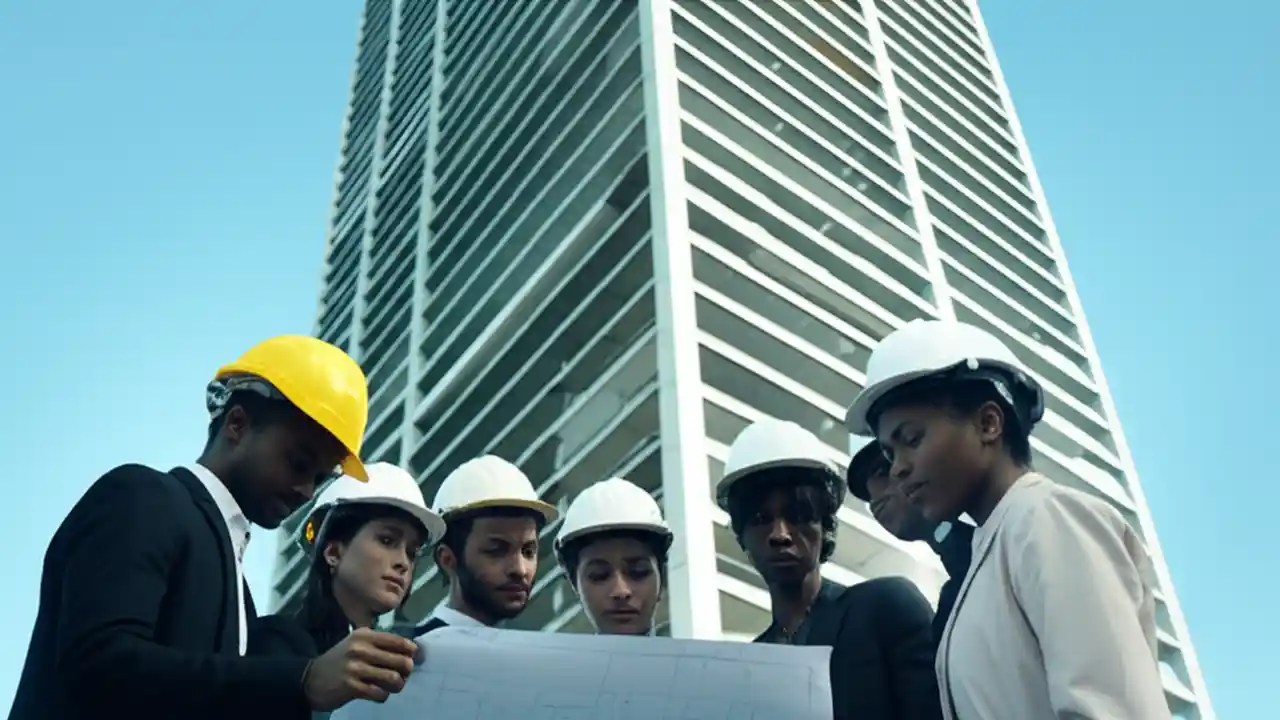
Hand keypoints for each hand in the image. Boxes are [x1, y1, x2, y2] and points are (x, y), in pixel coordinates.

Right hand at [303, 628, 417, 710]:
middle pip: (401, 661)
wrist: (310, 679)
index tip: (412, 658)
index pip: (398, 641)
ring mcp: (355, 668)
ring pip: (394, 678)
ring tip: (391, 686)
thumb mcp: (357, 644)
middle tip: (402, 676)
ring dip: (397, 685)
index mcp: (364, 635)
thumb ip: (381, 645)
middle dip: (406, 671)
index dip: (411, 651)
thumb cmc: (340, 661)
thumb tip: (414, 651)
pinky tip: (377, 693)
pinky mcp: (351, 687)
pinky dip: (383, 696)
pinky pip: (380, 693)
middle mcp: (360, 649)